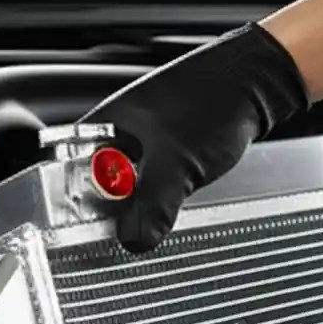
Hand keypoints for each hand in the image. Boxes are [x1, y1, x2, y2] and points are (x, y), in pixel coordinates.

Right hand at [78, 23, 308, 251]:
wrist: (255, 81)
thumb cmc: (211, 103)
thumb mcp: (176, 165)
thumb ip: (152, 207)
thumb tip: (133, 241)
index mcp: (103, 124)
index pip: (67, 171)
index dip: (73, 205)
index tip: (87, 233)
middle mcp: (118, 128)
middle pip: (97, 181)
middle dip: (110, 210)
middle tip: (123, 233)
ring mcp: (144, 135)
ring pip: (129, 182)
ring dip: (138, 203)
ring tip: (148, 220)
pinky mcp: (169, 144)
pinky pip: (153, 177)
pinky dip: (159, 193)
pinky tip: (171, 203)